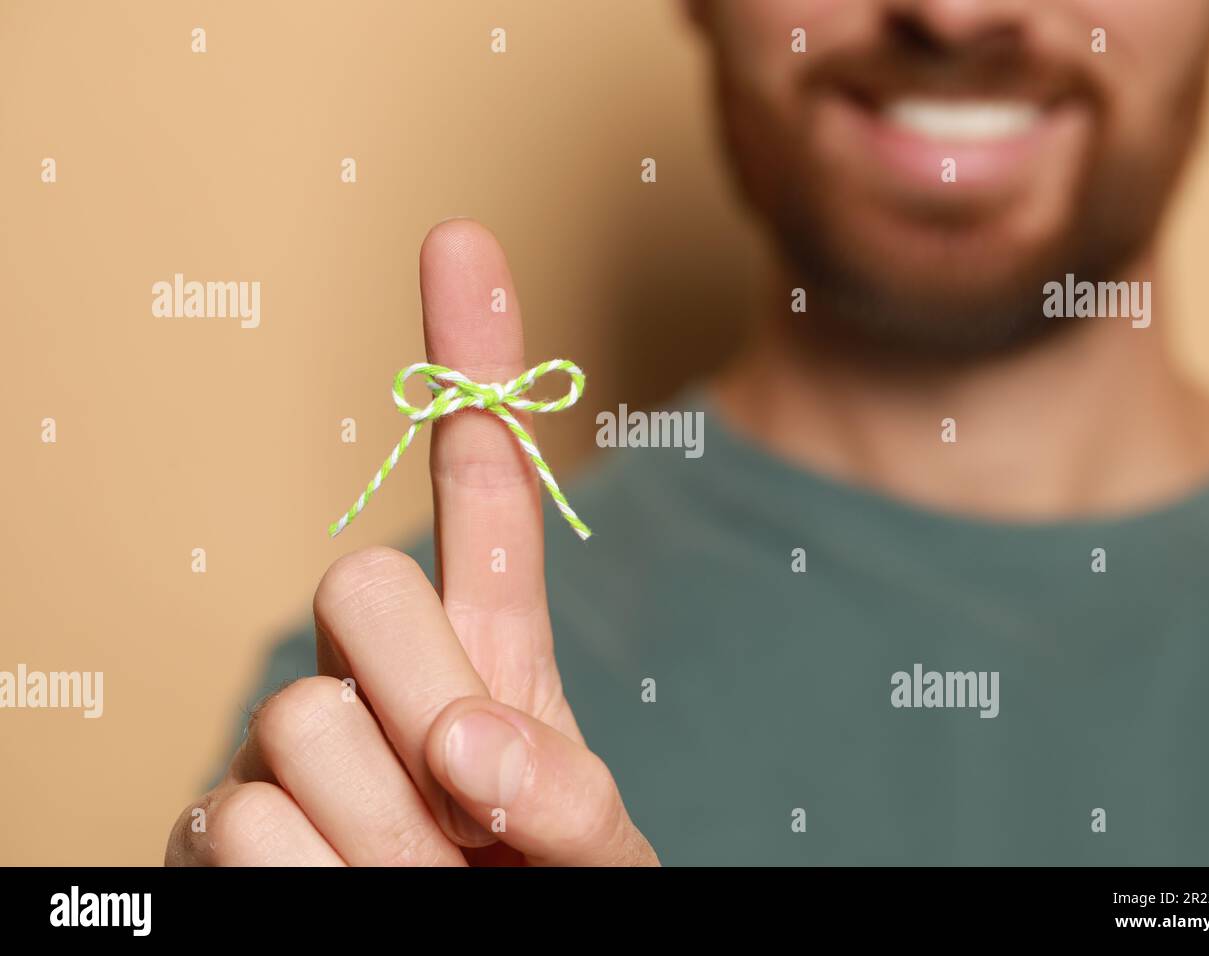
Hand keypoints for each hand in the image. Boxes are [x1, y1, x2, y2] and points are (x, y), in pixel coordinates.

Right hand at [166, 220, 657, 865]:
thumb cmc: (540, 894)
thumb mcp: (594, 849)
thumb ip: (570, 796)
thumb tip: (466, 746)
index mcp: (488, 650)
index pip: (480, 484)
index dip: (472, 360)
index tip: (462, 240)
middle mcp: (375, 670)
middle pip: (358, 585)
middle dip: (422, 698)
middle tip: (466, 810)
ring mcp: (289, 741)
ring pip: (299, 724)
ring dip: (383, 836)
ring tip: (422, 882)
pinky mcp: (218, 825)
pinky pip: (240, 819)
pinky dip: (315, 886)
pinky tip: (343, 898)